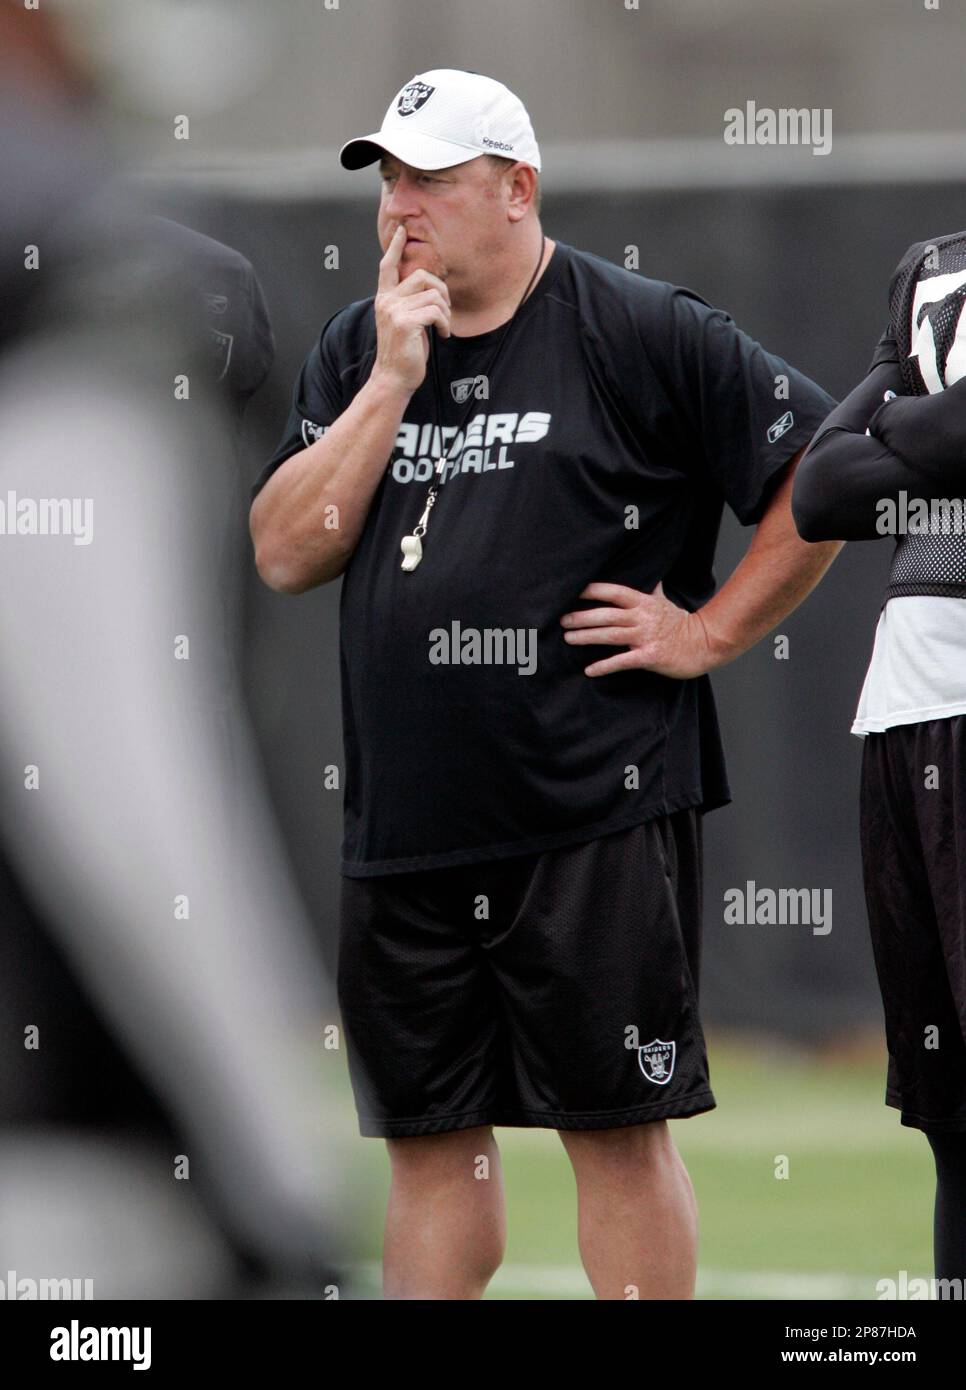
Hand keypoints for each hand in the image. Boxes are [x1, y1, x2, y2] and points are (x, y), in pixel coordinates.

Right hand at [371, 224, 451, 394]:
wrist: (393, 379)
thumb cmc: (403, 353)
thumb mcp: (404, 322)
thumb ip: (409, 303)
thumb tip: (431, 288)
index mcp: (384, 299)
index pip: (387, 266)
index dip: (395, 247)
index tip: (401, 231)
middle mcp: (386, 301)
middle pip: (423, 276)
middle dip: (442, 291)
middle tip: (446, 311)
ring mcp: (394, 311)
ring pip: (433, 294)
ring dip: (446, 311)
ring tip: (443, 326)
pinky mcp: (405, 322)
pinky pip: (436, 311)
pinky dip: (445, 323)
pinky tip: (443, 334)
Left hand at [559, 580, 712, 678]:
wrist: (704, 644)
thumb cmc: (682, 624)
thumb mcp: (666, 603)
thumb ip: (653, 590)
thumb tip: (653, 578)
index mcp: (644, 602)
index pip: (613, 592)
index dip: (593, 591)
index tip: (573, 592)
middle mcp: (643, 617)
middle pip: (606, 614)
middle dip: (582, 617)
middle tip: (562, 620)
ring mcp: (646, 637)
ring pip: (610, 635)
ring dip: (587, 637)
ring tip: (568, 639)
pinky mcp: (650, 656)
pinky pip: (623, 661)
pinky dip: (605, 666)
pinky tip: (589, 670)